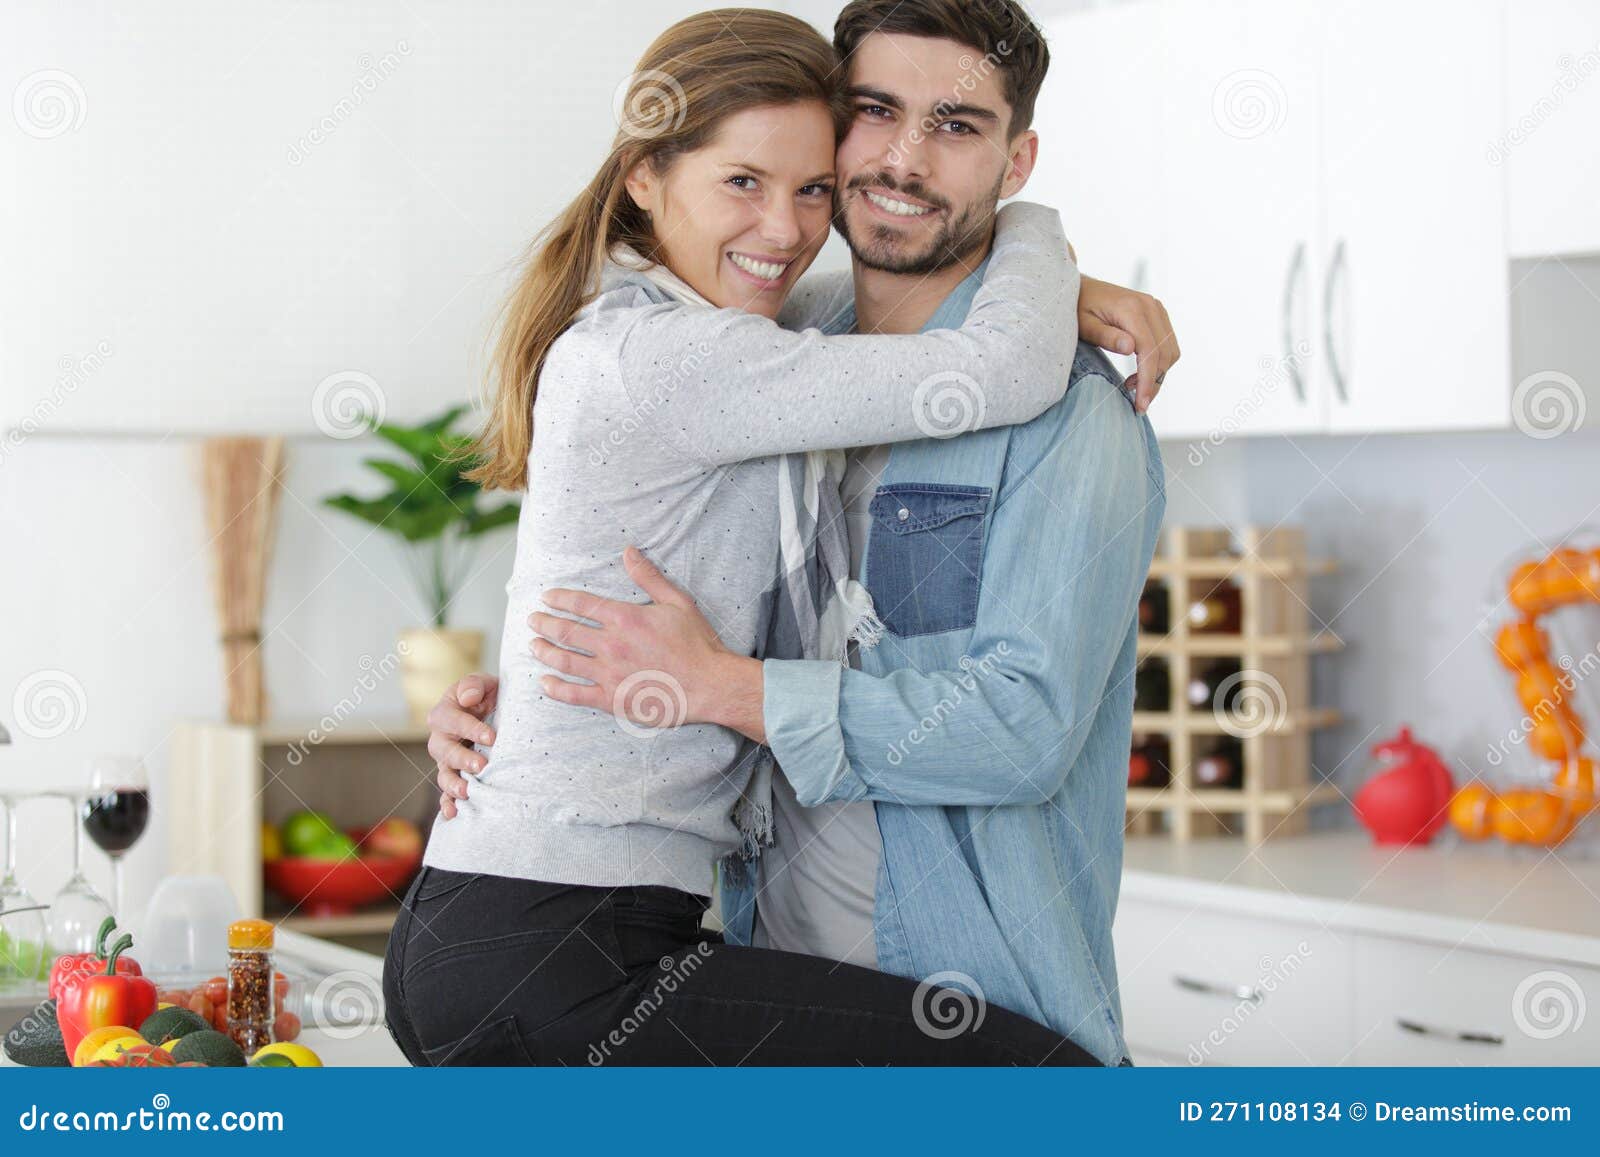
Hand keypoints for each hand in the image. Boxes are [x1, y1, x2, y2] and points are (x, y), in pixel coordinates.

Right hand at [430, 674, 497, 820]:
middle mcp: (441, 738)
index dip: (470, 728)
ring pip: (443, 774)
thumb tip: (468, 697)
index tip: (491, 737)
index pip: (452, 721)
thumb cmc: (489, 696)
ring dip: (453, 785)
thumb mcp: (484, 683)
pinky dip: (447, 804)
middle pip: (444, 751)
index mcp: (444, 713)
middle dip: (461, 759)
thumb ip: (474, 685)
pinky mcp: (454, 776)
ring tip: (467, 793)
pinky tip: (454, 814)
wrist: (497, 713)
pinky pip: (445, 793)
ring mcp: (446, 760)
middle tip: (481, 766)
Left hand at [532, 547, 764, 740]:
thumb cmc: (697, 643)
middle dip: (544, 623)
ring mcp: (609, 673)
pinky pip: (574, 695)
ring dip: (544, 651)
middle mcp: (611, 644)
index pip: (581, 604)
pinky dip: (555, 688)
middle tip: (533, 620)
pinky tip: (545, 682)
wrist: (710, 685)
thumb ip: (648, 577)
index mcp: (625, 618)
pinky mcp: (612, 699)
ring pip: (564, 661)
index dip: (559, 599)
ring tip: (533, 646)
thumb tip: (629, 552)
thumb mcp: (677, 602)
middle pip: (565, 631)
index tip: (547, 597)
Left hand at [1077, 275, 1180, 412]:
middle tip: (1138, 404)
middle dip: (1154, 382)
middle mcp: (1150, 306)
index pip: (1149, 351)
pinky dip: (1158, 362)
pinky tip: (1138, 372)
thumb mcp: (1085, 325)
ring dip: (1158, 373)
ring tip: (1133, 386)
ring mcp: (1156, 308)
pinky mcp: (1156, 314)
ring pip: (1170, 350)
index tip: (1141, 403)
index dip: (1147, 380)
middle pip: (1165, 353)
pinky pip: (1167, 343)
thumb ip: (1106, 337)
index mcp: (1132, 309)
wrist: (1081, 287)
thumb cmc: (1078, 307)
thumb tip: (1131, 349)